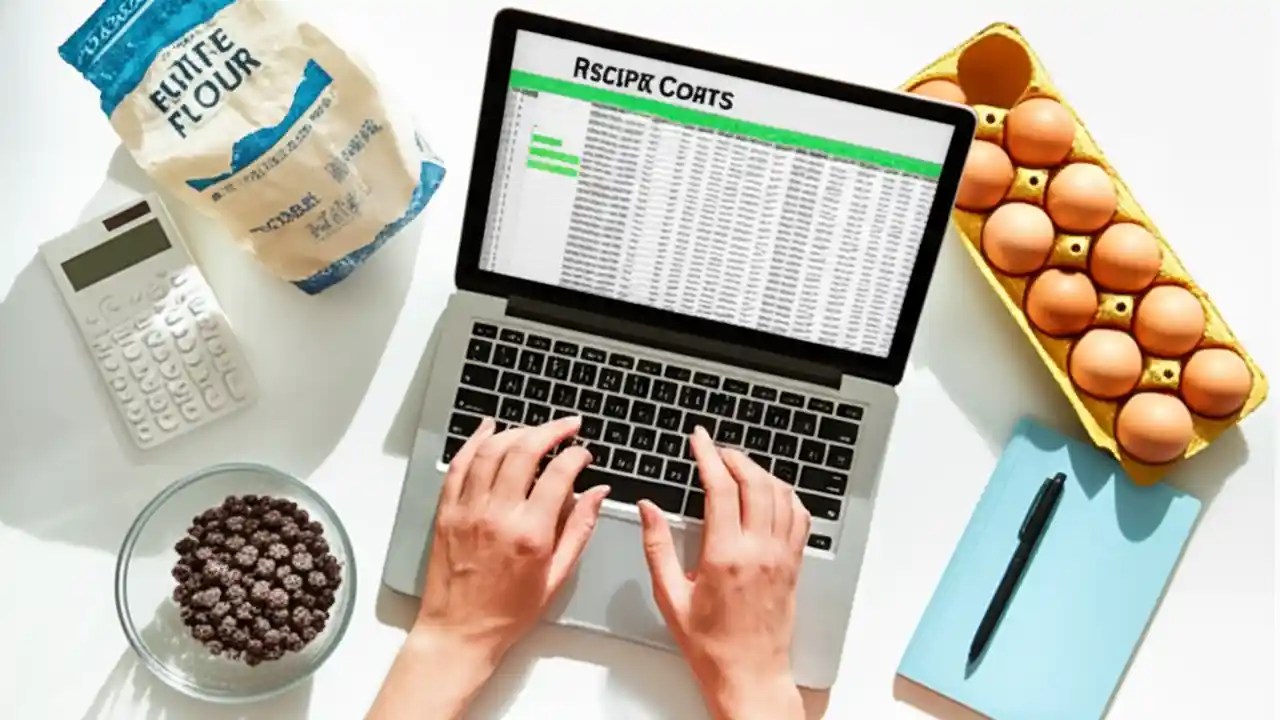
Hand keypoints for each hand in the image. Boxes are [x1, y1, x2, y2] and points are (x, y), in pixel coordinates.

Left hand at [417, 414, 609, 655]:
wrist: (460, 632)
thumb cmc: (509, 612)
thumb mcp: (557, 576)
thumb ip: (579, 528)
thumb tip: (598, 493)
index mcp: (530, 534)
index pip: (559, 474)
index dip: (577, 455)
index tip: (584, 453)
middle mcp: (497, 515)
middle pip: (524, 450)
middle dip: (551, 430)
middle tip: (567, 425)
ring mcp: (468, 510)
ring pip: (491, 450)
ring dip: (516, 431)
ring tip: (535, 429)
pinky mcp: (447, 511)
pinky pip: (458, 464)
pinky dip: (474, 441)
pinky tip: (488, 428)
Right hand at [638, 426, 808, 719]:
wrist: (749, 674)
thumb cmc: (710, 644)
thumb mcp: (670, 596)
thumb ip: (657, 547)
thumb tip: (648, 509)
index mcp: (725, 555)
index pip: (721, 488)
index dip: (708, 455)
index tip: (698, 440)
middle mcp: (759, 551)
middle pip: (755, 481)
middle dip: (734, 456)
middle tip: (715, 449)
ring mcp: (782, 556)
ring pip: (780, 493)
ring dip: (759, 470)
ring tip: (738, 465)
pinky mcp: (794, 564)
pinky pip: (799, 516)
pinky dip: (786, 494)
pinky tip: (771, 491)